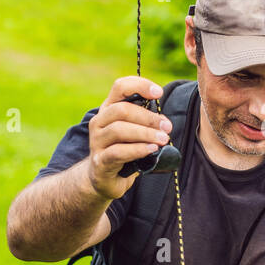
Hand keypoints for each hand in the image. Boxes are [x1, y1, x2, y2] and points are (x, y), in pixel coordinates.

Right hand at [87, 76, 173, 201]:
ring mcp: (97, 141)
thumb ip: (146, 123)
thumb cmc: (123, 150)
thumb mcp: (135, 132)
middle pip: (122, 109)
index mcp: (109, 109)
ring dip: (145, 133)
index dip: (140, 85)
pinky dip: (137, 149)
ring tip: (163, 139)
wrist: (103, 178)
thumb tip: (164, 122)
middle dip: (148, 117)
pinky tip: (151, 149)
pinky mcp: (100, 161)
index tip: (159, 93)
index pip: (120, 87)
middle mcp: (99, 121)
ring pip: (119, 130)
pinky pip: (118, 152)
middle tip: (167, 127)